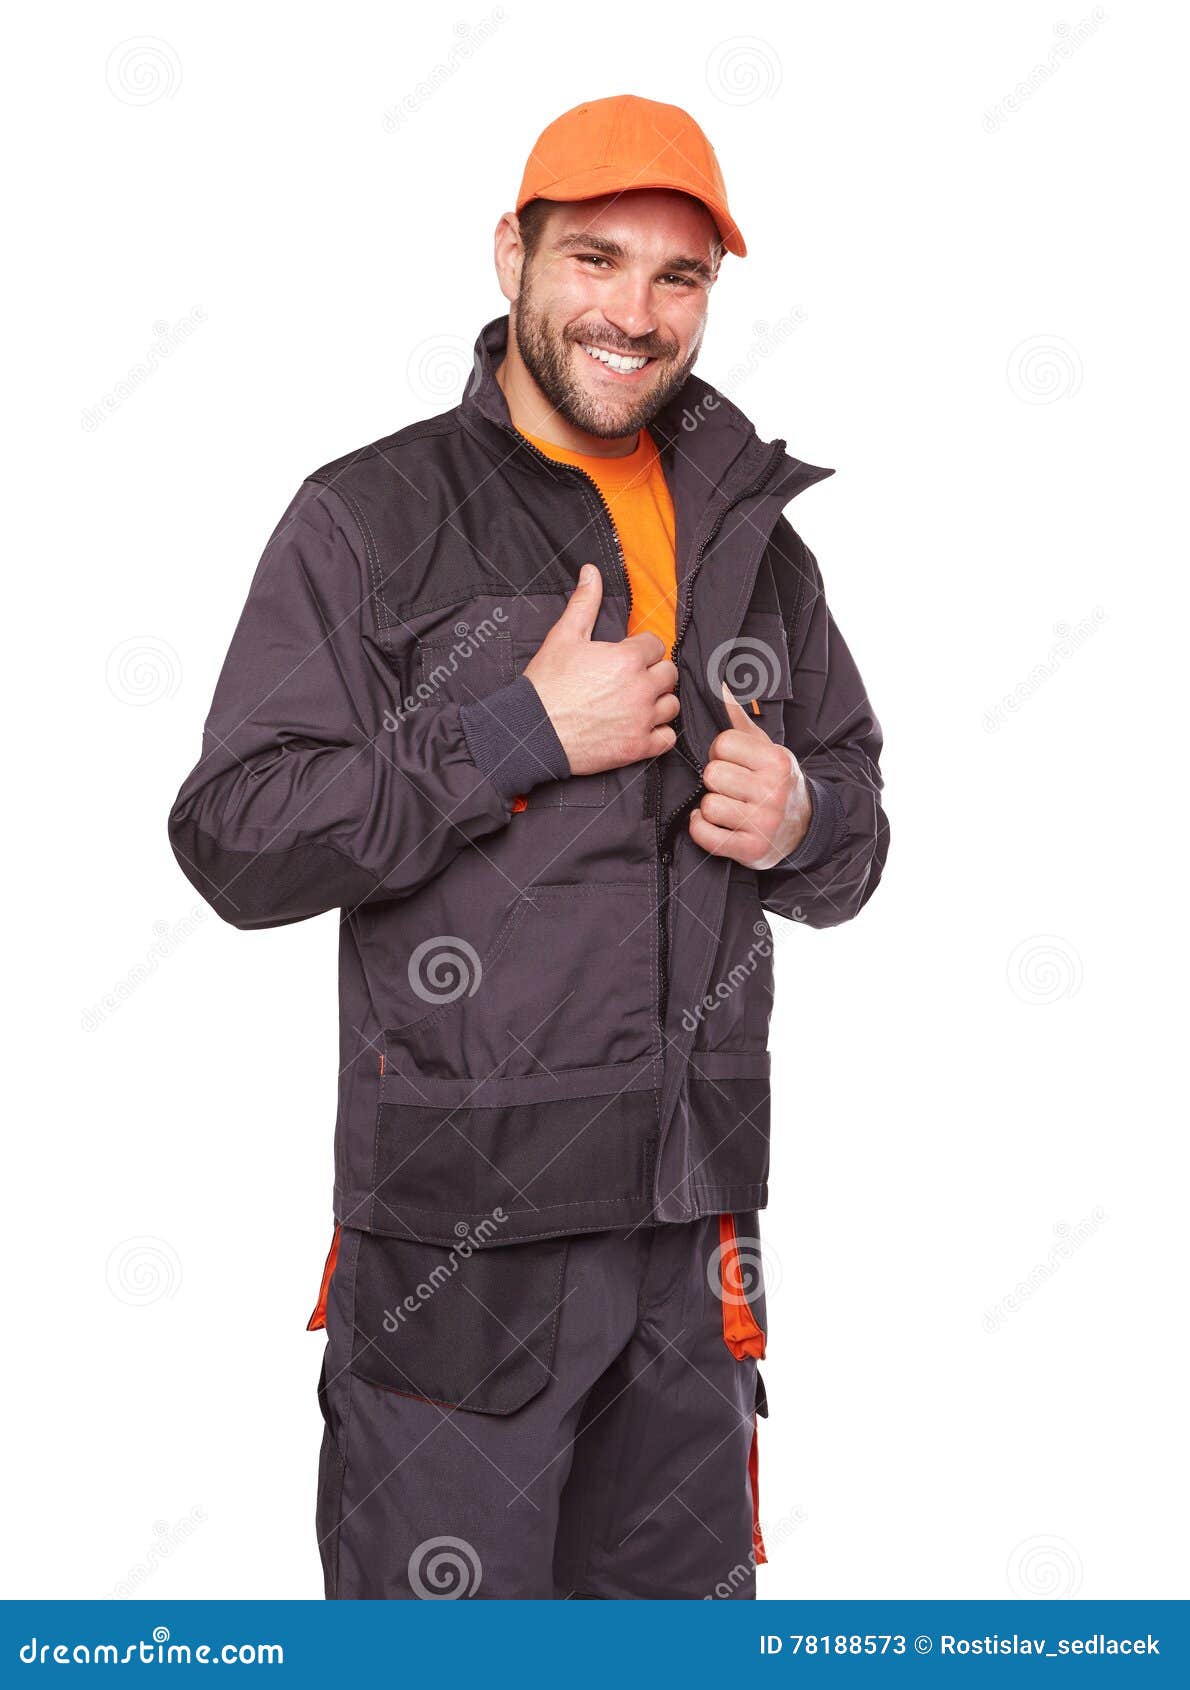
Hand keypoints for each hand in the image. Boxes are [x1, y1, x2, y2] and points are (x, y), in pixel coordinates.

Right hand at [523, 565, 679, 775]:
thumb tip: (591, 572)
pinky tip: (641, 726)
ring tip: (637, 702)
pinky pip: (668, 738)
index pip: (656, 645)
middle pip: (669, 673)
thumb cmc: (546, 685)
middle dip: (653, 673)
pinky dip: (659, 733)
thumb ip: (584, 603)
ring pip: (672, 705)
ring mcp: (641, 720)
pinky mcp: (637, 747)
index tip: (627, 657)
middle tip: (632, 679)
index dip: (641, 649)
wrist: (531, 731)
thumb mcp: (563, 637)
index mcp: (626, 659)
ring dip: (659, 702)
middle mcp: (640, 688)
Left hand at [688, 682, 811, 867]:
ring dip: (709, 807)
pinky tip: (715, 824)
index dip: (719, 753)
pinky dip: (702, 830)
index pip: (722, 744)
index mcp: (775, 760)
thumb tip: (718, 685)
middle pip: (712, 775)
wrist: (802, 827)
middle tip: (729, 787)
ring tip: (726, 806)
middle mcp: (773, 792)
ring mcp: (763, 823)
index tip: (731, 762)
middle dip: (714, 781)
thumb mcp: (764, 748)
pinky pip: (705, 835)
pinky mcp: (751, 850)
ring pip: (707, 806)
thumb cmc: (774, 781)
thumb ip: (737, 718)